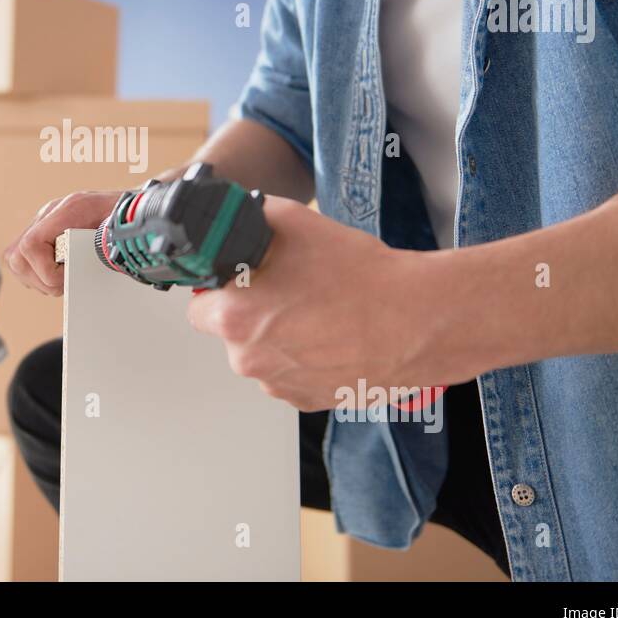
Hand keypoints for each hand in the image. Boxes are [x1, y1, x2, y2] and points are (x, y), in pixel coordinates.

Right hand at [2, 189, 121, 295]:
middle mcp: (51, 213)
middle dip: (39, 278)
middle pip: (17, 255)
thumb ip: (102, 248)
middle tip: (63, 283)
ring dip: (36, 277)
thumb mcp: (121, 232)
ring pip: (16, 258)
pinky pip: (24, 258)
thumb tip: (81, 272)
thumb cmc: (130, 217)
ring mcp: (45, 222)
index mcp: (70, 209)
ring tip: (61, 280)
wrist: (135, 204)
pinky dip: (37, 272)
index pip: (32, 244)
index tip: (64, 278)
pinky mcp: (45, 232)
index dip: (45, 270)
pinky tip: (57, 274)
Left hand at [186, 197, 476, 412]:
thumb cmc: (363, 278)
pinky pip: (289, 375)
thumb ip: (250, 219)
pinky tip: (331, 335)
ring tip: (319, 311)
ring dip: (278, 335)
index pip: (198, 307)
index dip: (219, 288)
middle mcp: (249, 358)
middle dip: (250, 310)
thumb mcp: (297, 222)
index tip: (240, 280)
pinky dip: (302, 357)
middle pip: (230, 331)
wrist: (419, 320)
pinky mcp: (307, 400)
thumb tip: (233, 217)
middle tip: (289, 288)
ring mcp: (279, 384)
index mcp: (236, 317)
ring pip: (261, 354)